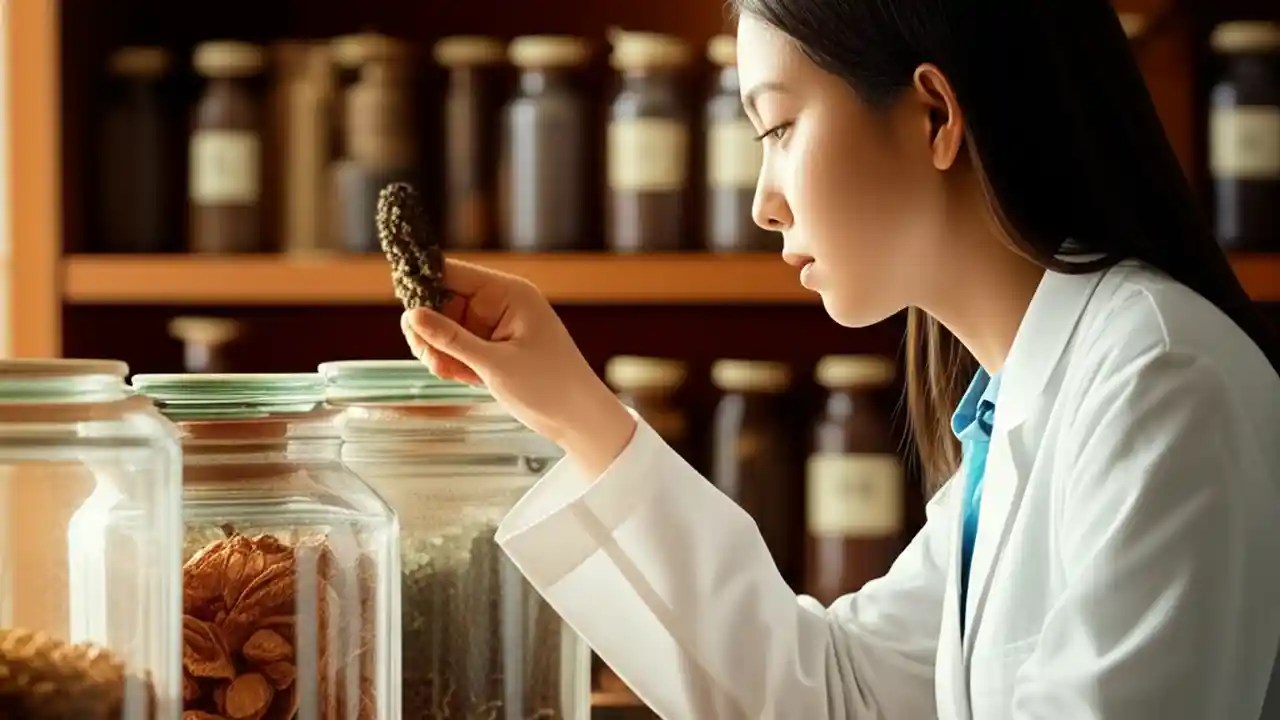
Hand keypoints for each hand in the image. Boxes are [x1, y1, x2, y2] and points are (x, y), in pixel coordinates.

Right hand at [400, 259, 636, 477]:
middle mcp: (499, 303)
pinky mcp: (492, 347)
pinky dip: (453, 363)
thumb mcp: (495, 364)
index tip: (405, 315)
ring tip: (453, 376)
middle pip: (440, 303)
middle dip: (430, 334)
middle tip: (431, 360)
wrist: (578, 419)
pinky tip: (466, 380)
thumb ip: (451, 339)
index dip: (422, 287)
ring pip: (444, 329)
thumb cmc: (549, 386)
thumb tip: (411, 314)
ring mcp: (494, 325)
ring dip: (440, 353)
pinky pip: (456, 347)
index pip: (451, 273)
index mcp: (507, 293)